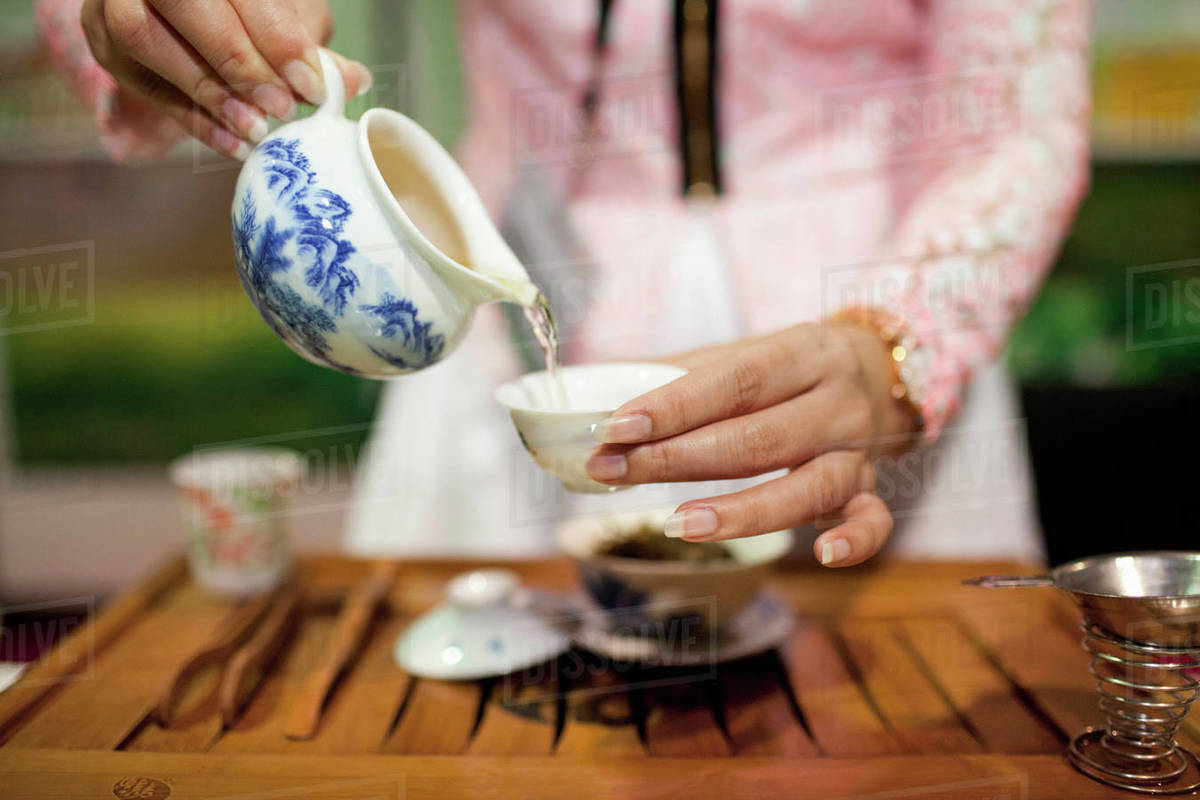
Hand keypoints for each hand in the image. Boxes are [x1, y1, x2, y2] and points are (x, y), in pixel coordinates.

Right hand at [81, 0, 372, 158]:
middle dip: (238, 61)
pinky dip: (192, 119)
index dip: (275, 37)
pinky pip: (143, 84)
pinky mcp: (105, 43)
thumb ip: (309, 47)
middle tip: (282, 108)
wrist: (195, 15)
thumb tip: (355, 80)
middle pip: (182, 4)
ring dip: (208, 92)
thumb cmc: (249, 13)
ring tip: (256, 129)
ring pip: (145, 39)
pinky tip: (233, 144)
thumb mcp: (285, 19)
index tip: (310, 85)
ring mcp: (115, 3)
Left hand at [586, 323, 918, 566]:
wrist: (880, 369)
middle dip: (676, 459)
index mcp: (802, 353)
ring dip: (741, 512)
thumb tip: (598, 397)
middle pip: (756, 438)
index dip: (673, 405)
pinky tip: (821, 555)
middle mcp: (836, 402)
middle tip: (612, 472)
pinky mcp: (871, 490)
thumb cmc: (788, 368)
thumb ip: (681, 374)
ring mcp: (858, 451)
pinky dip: (854, 541)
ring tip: (676, 524)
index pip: (734, 380)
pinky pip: (874, 522)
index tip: (616, 427)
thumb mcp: (744, 352)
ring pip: (806, 487)